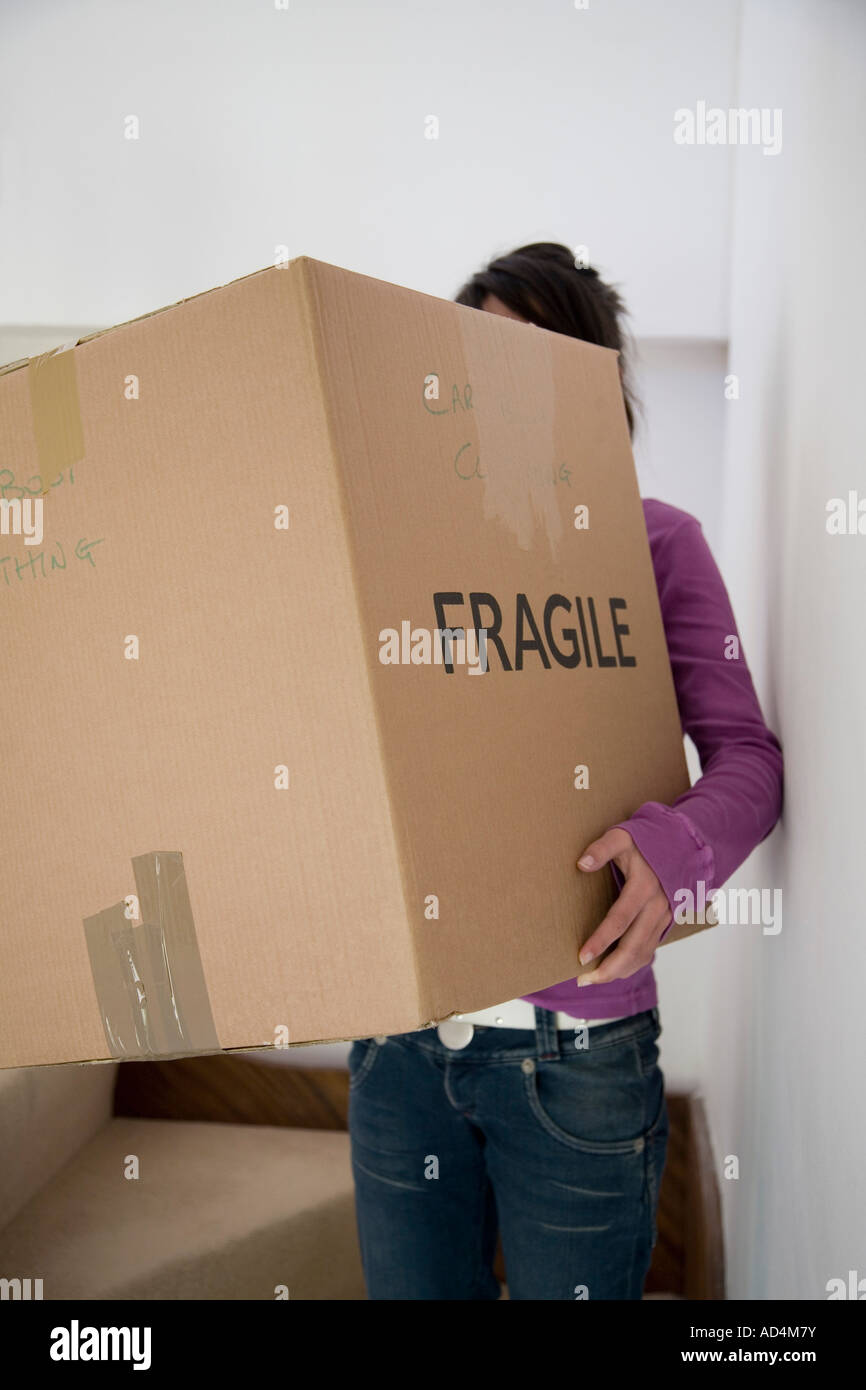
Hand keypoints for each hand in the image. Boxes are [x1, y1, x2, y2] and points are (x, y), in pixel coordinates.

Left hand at [575, 827, 670, 984]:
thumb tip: (581, 864)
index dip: (601, 940)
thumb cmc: (646, 840)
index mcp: (644, 887)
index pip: (620, 920)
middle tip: (583, 980)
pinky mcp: (665, 923)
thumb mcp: (623, 836)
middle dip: (609, 968)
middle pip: (634, 947)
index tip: (582, 956)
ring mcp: (664, 917)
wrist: (682, 844)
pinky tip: (613, 971)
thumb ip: (602, 848)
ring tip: (592, 979)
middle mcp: (657, 906)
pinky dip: (632, 965)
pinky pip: (649, 950)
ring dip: (619, 971)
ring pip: (643, 953)